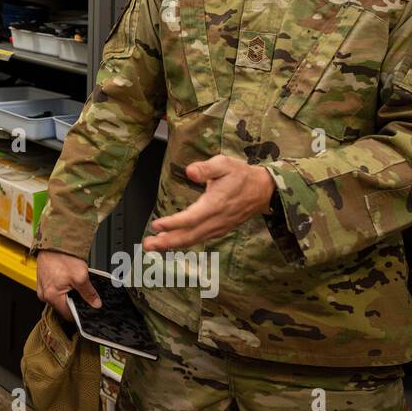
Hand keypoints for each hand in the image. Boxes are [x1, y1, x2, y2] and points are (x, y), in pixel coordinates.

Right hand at [36, 250, 100, 318]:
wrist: (53, 242)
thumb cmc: (62, 256)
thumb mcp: (81, 276)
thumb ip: (89, 293)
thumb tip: (95, 303)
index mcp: (51, 296)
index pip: (68, 314)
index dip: (79, 313)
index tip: (87, 309)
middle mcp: (44, 294)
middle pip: (63, 306)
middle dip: (75, 301)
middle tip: (82, 292)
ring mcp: (42, 288)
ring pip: (60, 298)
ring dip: (69, 294)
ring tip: (75, 284)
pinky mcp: (43, 282)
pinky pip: (55, 290)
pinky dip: (63, 287)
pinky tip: (68, 280)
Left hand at [145, 156, 275, 251]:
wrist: (263, 190)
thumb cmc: (241, 175)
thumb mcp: (224, 164)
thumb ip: (206, 168)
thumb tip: (190, 171)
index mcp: (216, 204)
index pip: (191, 218)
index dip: (173, 224)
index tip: (156, 225)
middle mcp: (217, 219)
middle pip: (189, 235)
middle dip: (167, 242)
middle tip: (148, 245)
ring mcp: (219, 227)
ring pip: (194, 239)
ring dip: (173, 245)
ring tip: (154, 246)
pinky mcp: (220, 230)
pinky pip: (200, 239)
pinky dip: (185, 243)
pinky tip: (172, 243)